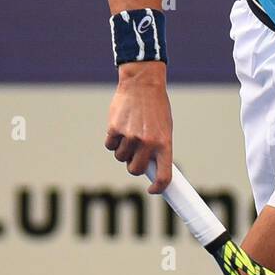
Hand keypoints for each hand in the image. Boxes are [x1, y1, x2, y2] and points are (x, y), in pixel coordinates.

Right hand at [105, 62, 172, 192]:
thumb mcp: (164, 128)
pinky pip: (110, 145)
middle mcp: (148, 143)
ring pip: (121, 157)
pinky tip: (119, 126)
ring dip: (122, 150)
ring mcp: (130, 137)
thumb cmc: (156, 108)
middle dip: (133, 165)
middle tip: (135, 155)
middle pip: (135, 170)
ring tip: (129, 133)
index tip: (153, 190)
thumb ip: (159, 148)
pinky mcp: (114, 129)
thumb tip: (152, 170)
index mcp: (164, 144)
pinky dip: (112, 140)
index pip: (164, 176)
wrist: (142, 84)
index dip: (158, 188)